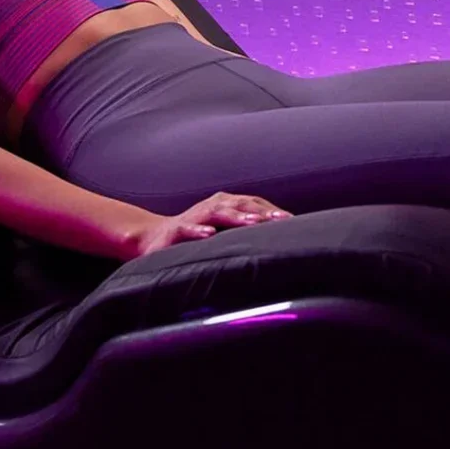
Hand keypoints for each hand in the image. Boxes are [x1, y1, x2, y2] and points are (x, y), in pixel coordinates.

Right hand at [130, 192, 291, 257]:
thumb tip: (278, 244)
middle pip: (241, 204)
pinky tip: (209, 235)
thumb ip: (245, 236)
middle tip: (282, 219)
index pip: (254, 204)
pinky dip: (198, 230)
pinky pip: (188, 228)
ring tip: (253, 222)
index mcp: (226, 206)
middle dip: (262, 211)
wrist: (155, 238)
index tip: (295, 221)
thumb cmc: (196, 236)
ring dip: (236, 216)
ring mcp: (195, 217)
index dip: (273, 210)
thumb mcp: (223, 234)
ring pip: (218, 212)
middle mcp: (212, 207)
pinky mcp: (176, 230)